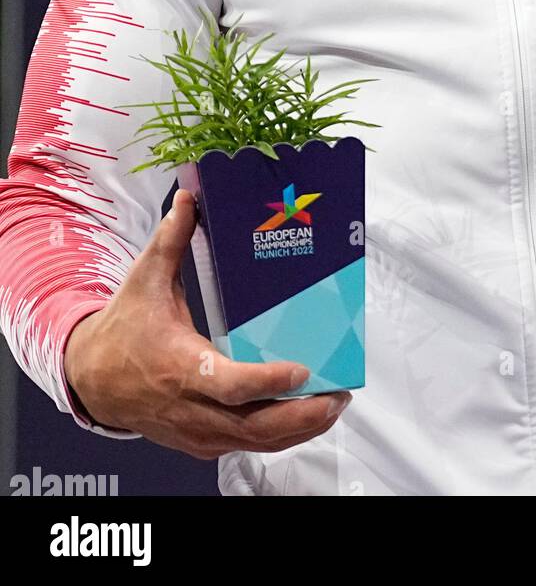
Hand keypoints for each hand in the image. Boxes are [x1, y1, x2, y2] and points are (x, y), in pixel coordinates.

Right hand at [63, 188, 351, 459]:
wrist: (92, 379)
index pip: (228, 386)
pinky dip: (279, 436)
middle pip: (252, 425)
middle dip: (299, 415)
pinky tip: (306, 417)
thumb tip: (190, 196)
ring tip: (333, 403)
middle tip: (336, 395)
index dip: (265, 382)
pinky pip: (246, 445)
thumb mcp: (144, 280)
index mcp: (179, 367)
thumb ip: (171, 239)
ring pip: (254, 442)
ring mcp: (197, 431)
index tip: (300, 370)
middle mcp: (191, 407)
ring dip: (297, 428)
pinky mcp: (202, 442)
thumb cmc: (124, 329)